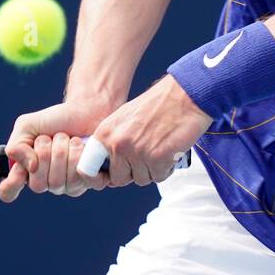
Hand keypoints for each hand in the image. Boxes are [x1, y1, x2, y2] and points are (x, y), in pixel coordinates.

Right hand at [0, 101, 112, 202]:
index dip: (11, 185)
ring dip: (63, 151)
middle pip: (37, 185)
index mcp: (28, 171)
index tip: (19, 170)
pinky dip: (80, 156)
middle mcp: (48, 183)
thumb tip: (31, 167)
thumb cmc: (56, 120)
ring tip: (69, 139)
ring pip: (59, 182)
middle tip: (52, 138)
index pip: (10, 191)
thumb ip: (17, 146)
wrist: (86, 109)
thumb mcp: (27, 126)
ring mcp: (70, 186)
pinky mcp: (92, 181)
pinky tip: (83, 147)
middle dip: (44, 153)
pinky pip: (82, 180)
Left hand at [91, 75, 212, 186]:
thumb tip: (111, 166)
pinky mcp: (158, 159)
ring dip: (152, 170)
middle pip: (119, 178)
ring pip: (141, 179)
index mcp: (106, 132)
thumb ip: (114, 140)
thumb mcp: (125, 118)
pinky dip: (166, 169)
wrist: (184, 96)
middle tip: (145, 158)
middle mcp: (118, 144)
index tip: (112, 175)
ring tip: (159, 150)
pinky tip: (169, 152)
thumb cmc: (158, 105)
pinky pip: (159, 177)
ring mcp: (137, 152)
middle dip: (133, 172)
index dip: (102, 175)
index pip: (89, 167)